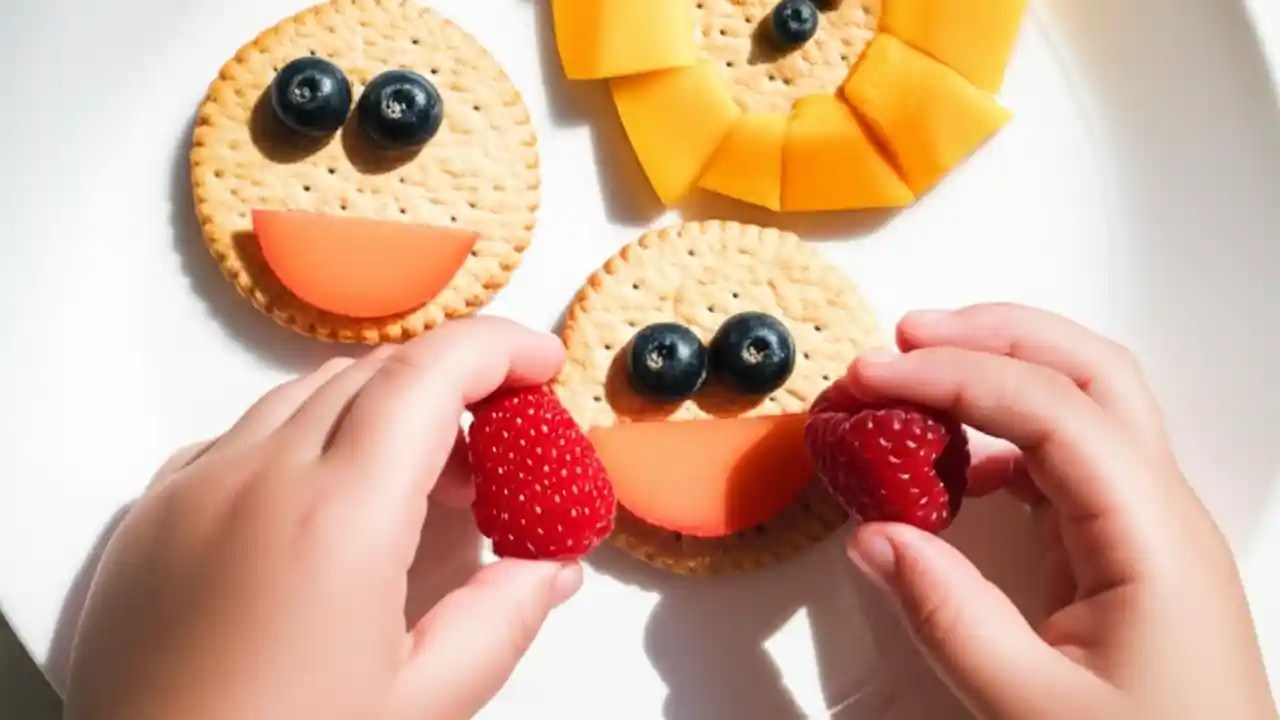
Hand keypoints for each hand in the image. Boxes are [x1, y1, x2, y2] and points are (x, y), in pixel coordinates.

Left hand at [65, 317, 578, 719]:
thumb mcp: (421, 705)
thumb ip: (501, 619)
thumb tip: (552, 567)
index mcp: (338, 520)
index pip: (430, 376)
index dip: (499, 348)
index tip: (543, 363)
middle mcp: (256, 479)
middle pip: (373, 373)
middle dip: (451, 386)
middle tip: (498, 448)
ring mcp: (193, 490)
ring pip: (305, 394)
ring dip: (381, 410)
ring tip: (420, 488)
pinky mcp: (151, 516)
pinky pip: (243, 435)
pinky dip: (306, 437)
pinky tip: (329, 508)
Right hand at [842, 304, 1275, 718]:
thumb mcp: (1032, 710)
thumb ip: (949, 617)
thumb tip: (875, 535)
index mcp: (1152, 538)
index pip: (1054, 409)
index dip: (957, 377)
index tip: (876, 376)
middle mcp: (1160, 512)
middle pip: (1089, 372)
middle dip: (993, 337)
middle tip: (904, 338)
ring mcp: (1145, 524)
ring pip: (1080, 403)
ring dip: (997, 373)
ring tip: (916, 383)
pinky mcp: (1122, 547)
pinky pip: (1063, 459)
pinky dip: (999, 437)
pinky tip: (951, 467)